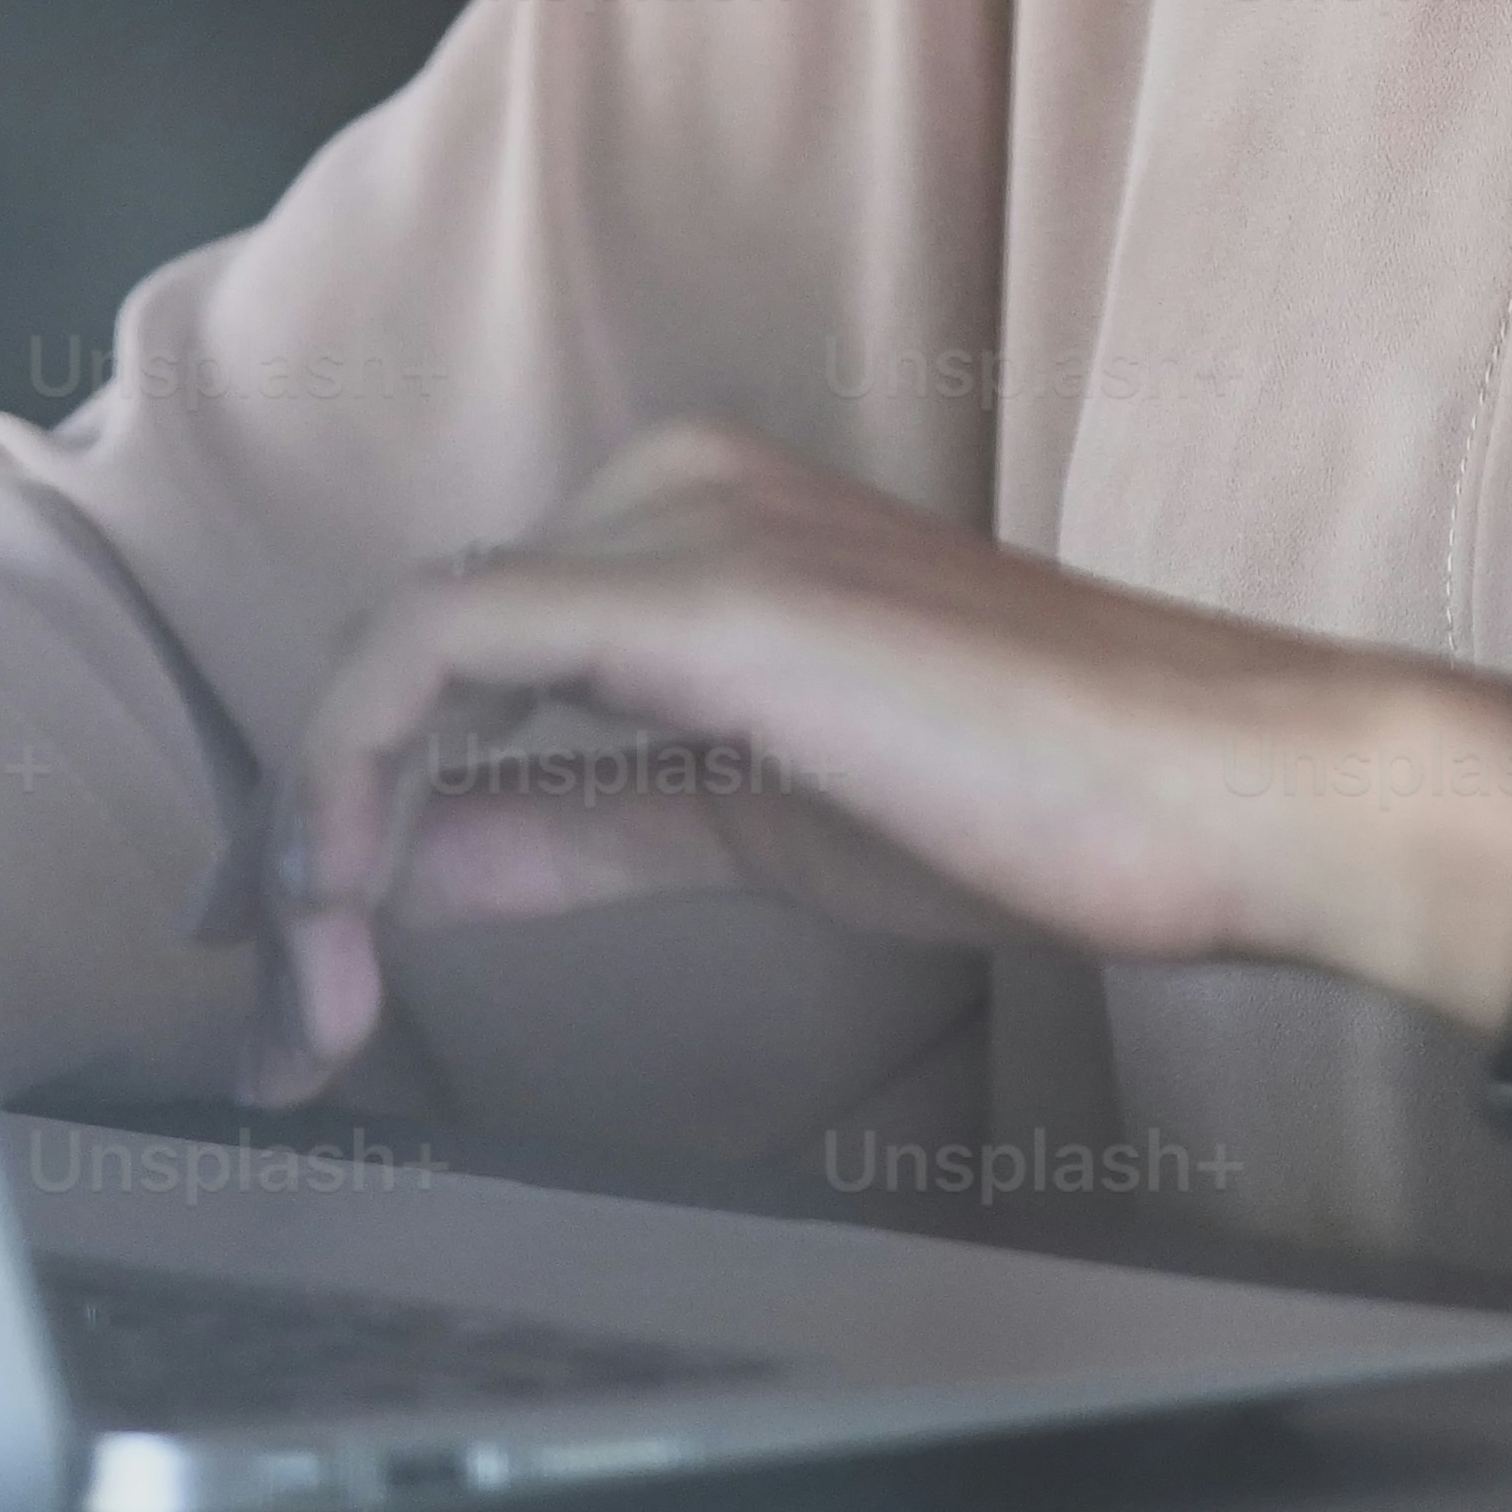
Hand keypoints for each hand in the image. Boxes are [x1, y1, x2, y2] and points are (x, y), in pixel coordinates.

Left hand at [226, 417, 1511, 1105]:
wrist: (1221, 789)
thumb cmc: (1040, 804)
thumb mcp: (755, 821)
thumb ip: (582, 823)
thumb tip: (422, 859)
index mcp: (696, 525)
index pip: (461, 649)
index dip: (354, 802)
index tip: (309, 959)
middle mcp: (670, 487)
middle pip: (415, 646)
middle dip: (319, 834)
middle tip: (289, 1024)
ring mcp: (682, 522)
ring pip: (409, 642)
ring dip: (325, 827)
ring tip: (312, 1005)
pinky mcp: (697, 590)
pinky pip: (448, 645)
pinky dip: (363, 772)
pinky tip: (353, 903)